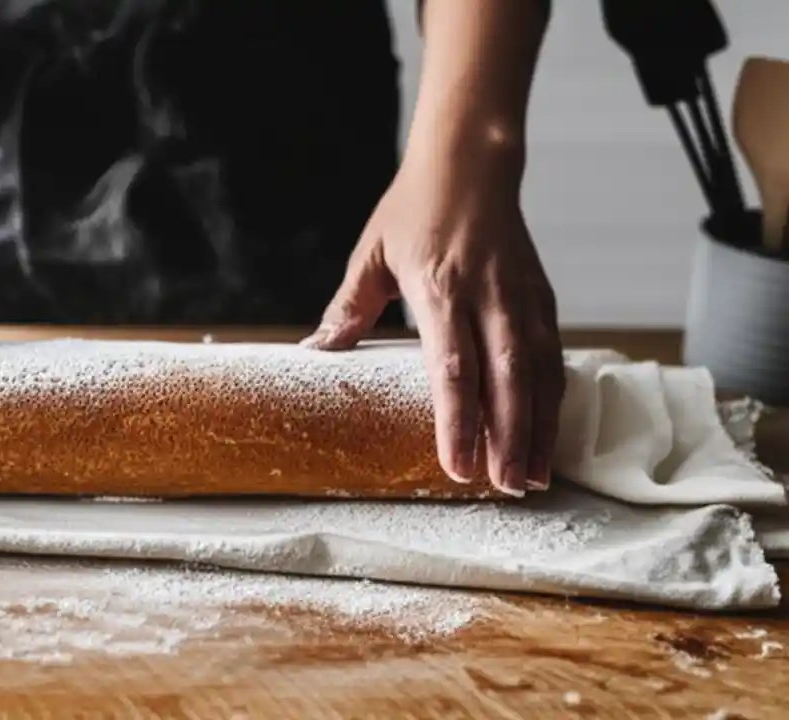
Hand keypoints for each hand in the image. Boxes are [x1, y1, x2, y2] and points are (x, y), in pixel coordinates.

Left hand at [302, 151, 562, 496]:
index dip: (458, 421)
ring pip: (538, 373)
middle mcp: (489, 296)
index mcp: (441, 288)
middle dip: (509, 438)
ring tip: (534, 478)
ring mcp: (522, 298)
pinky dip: (552, 399)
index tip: (458, 465)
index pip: (453, 367)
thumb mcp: (372, 255)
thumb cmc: (415, 210)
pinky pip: (552, 357)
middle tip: (506, 488)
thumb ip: (348, 308)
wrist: (471, 164)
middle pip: (505, 379)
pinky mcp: (543, 298)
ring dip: (539, 428)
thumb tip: (316, 352)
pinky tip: (549, 435)